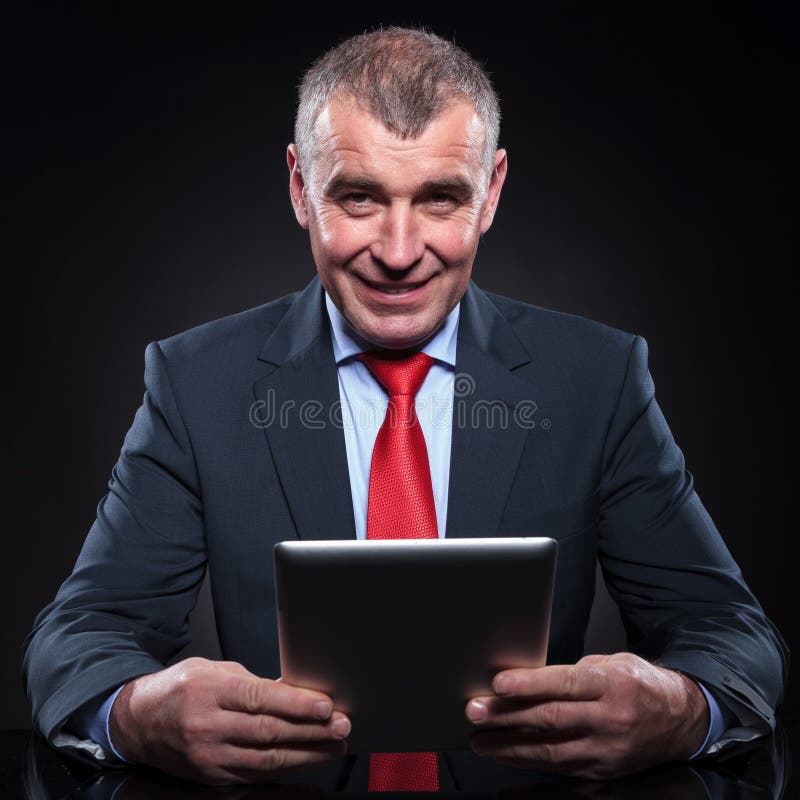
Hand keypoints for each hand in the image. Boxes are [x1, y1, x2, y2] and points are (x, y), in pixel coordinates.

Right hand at [109, 657, 348, 783]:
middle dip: (311, 730)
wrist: (138, 720)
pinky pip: (255, 774)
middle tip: (341, 726)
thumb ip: (252, 683)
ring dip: (306, 753)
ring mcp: (208, 755)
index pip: (260, 699)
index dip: (296, 704)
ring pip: (266, 758)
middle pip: (268, 731)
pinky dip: (285, 768)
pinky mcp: (211, 776)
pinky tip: (306, 761)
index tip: (325, 705)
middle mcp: (208, 725)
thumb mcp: (214, 670)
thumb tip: (294, 693)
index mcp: (209, 690)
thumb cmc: (180, 688)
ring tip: (334, 746)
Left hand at [465, 653, 709, 778]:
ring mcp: (608, 749)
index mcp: (613, 684)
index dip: (528, 684)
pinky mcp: (604, 771)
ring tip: (481, 740)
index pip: (564, 684)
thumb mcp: (613, 662)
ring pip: (551, 750)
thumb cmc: (640, 683)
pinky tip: (508, 755)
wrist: (682, 719)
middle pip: (551, 718)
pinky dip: (530, 762)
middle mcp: (611, 718)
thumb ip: (575, 672)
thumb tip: (530, 679)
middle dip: (507, 716)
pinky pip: (561, 769)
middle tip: (475, 711)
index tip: (498, 684)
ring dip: (510, 746)